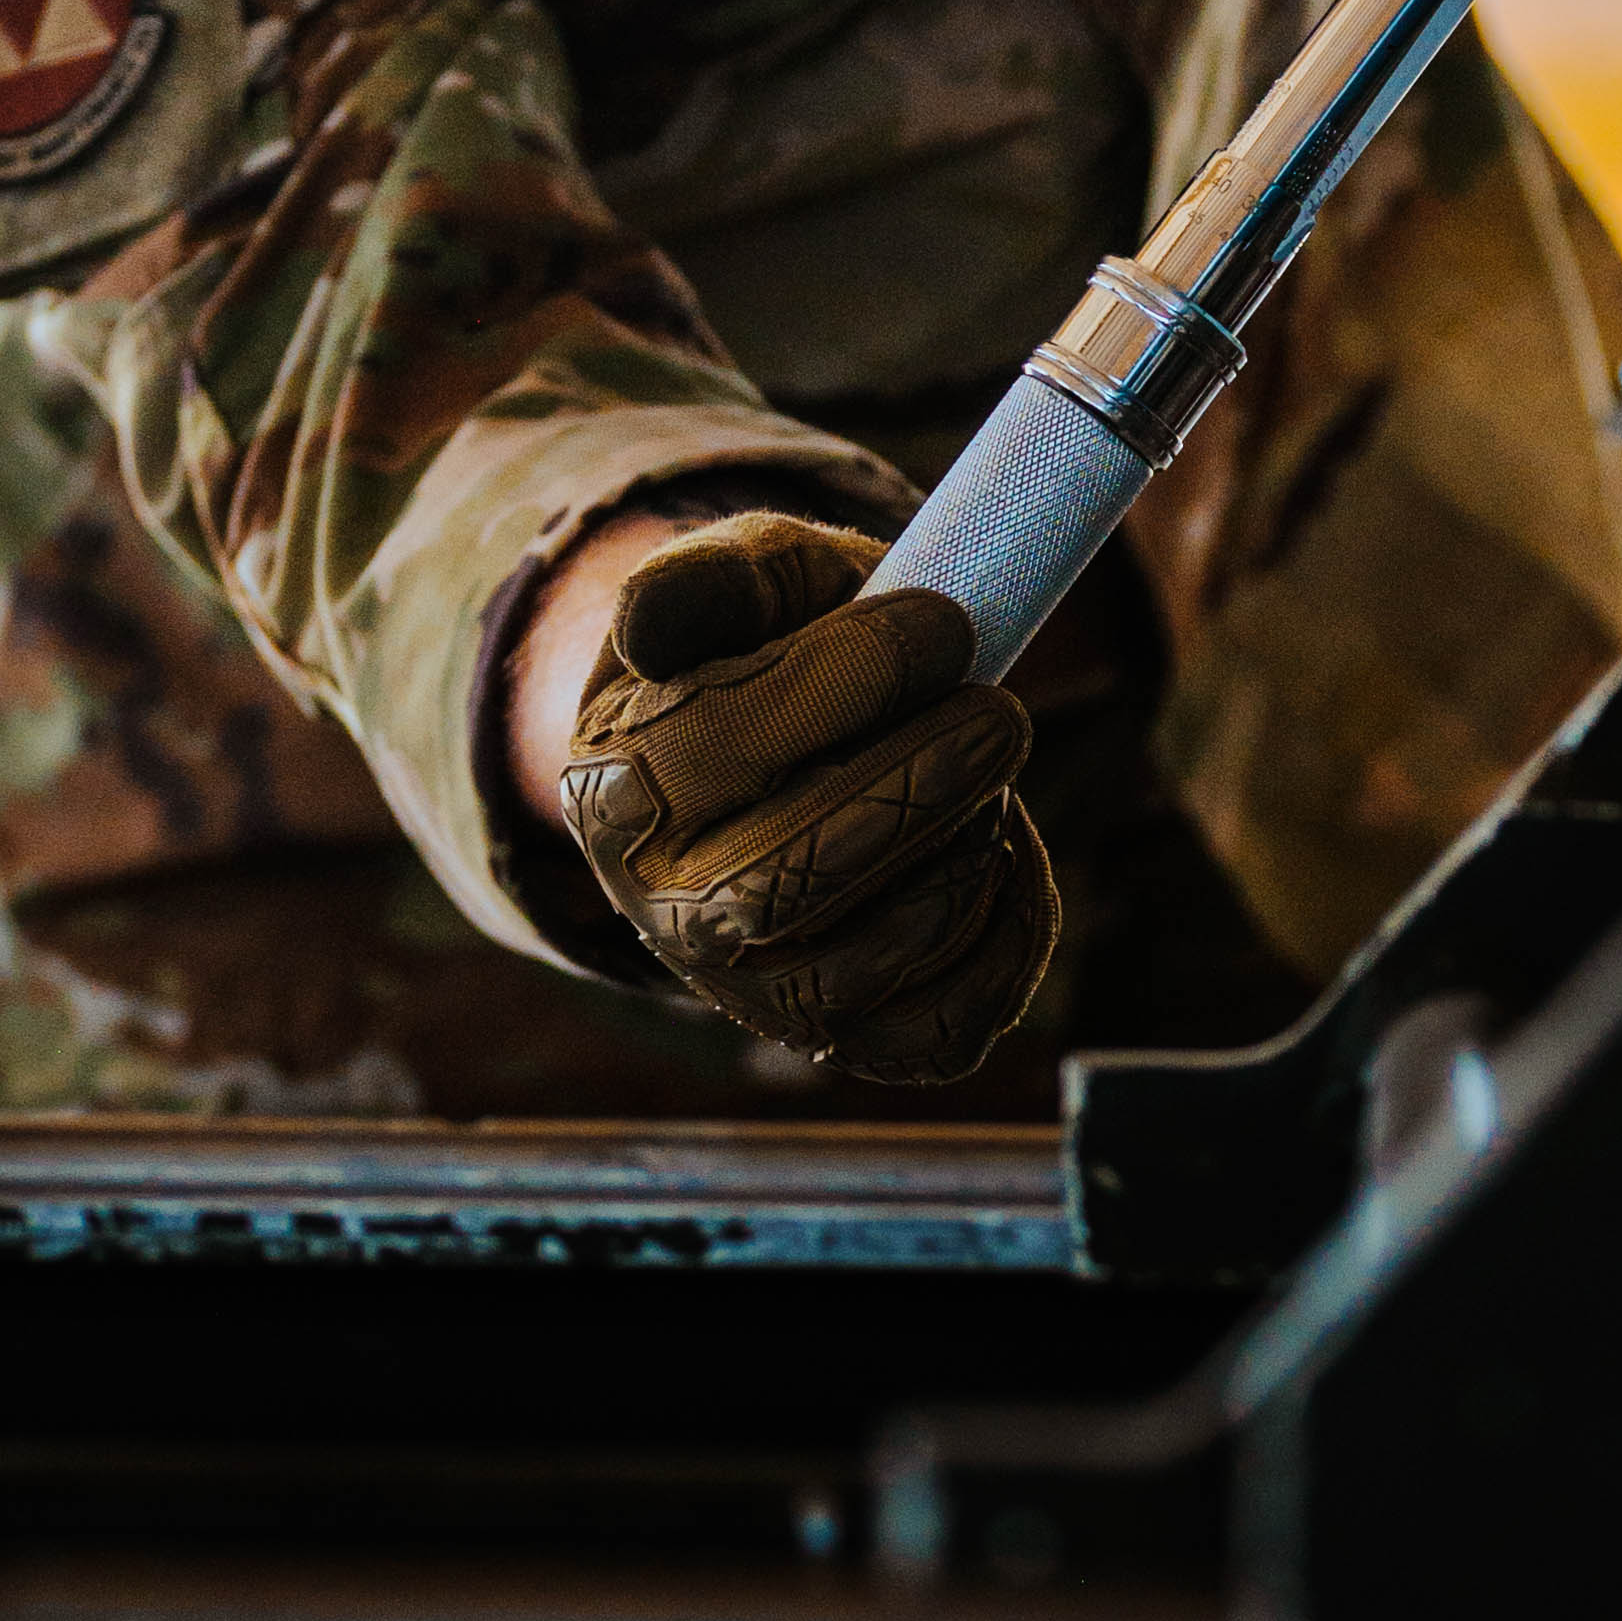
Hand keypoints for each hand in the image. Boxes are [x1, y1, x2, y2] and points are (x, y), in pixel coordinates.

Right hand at [553, 514, 1056, 1083]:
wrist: (787, 765)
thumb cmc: (770, 654)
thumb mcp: (742, 588)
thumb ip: (709, 581)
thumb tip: (650, 623)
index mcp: (616, 796)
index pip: (710, 752)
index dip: (843, 684)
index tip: (940, 624)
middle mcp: (670, 921)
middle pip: (785, 885)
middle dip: (915, 790)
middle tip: (1003, 713)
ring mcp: (764, 996)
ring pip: (874, 962)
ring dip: (963, 853)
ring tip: (988, 770)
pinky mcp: (860, 1039)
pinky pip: (946, 1026)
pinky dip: (1004, 934)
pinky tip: (1005, 845)